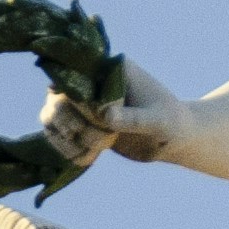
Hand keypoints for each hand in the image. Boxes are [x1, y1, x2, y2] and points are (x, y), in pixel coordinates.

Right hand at [38, 58, 192, 173]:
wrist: (176, 139)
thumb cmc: (173, 123)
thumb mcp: (158, 121)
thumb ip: (133, 118)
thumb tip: (105, 116)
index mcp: (111, 70)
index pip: (75, 73)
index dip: (72, 97)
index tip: (93, 118)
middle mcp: (93, 82)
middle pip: (57, 97)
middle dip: (71, 123)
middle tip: (99, 138)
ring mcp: (86, 103)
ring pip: (52, 115)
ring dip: (65, 138)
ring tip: (92, 151)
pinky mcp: (84, 123)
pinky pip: (58, 133)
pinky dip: (66, 148)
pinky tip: (88, 159)